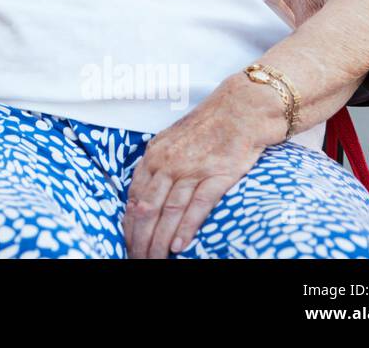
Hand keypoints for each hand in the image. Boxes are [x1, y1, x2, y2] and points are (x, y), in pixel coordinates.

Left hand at [123, 75, 279, 257]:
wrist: (240, 109)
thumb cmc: (207, 126)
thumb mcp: (171, 141)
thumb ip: (156, 166)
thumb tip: (142, 196)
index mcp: (153, 155)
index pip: (134, 196)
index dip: (129, 223)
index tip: (127, 241)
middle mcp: (168, 163)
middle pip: (147, 208)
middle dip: (140, 238)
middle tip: (137, 257)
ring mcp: (192, 170)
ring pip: (169, 211)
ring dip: (159, 240)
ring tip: (154, 259)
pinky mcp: (217, 176)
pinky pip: (196, 206)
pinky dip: (185, 228)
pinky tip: (178, 246)